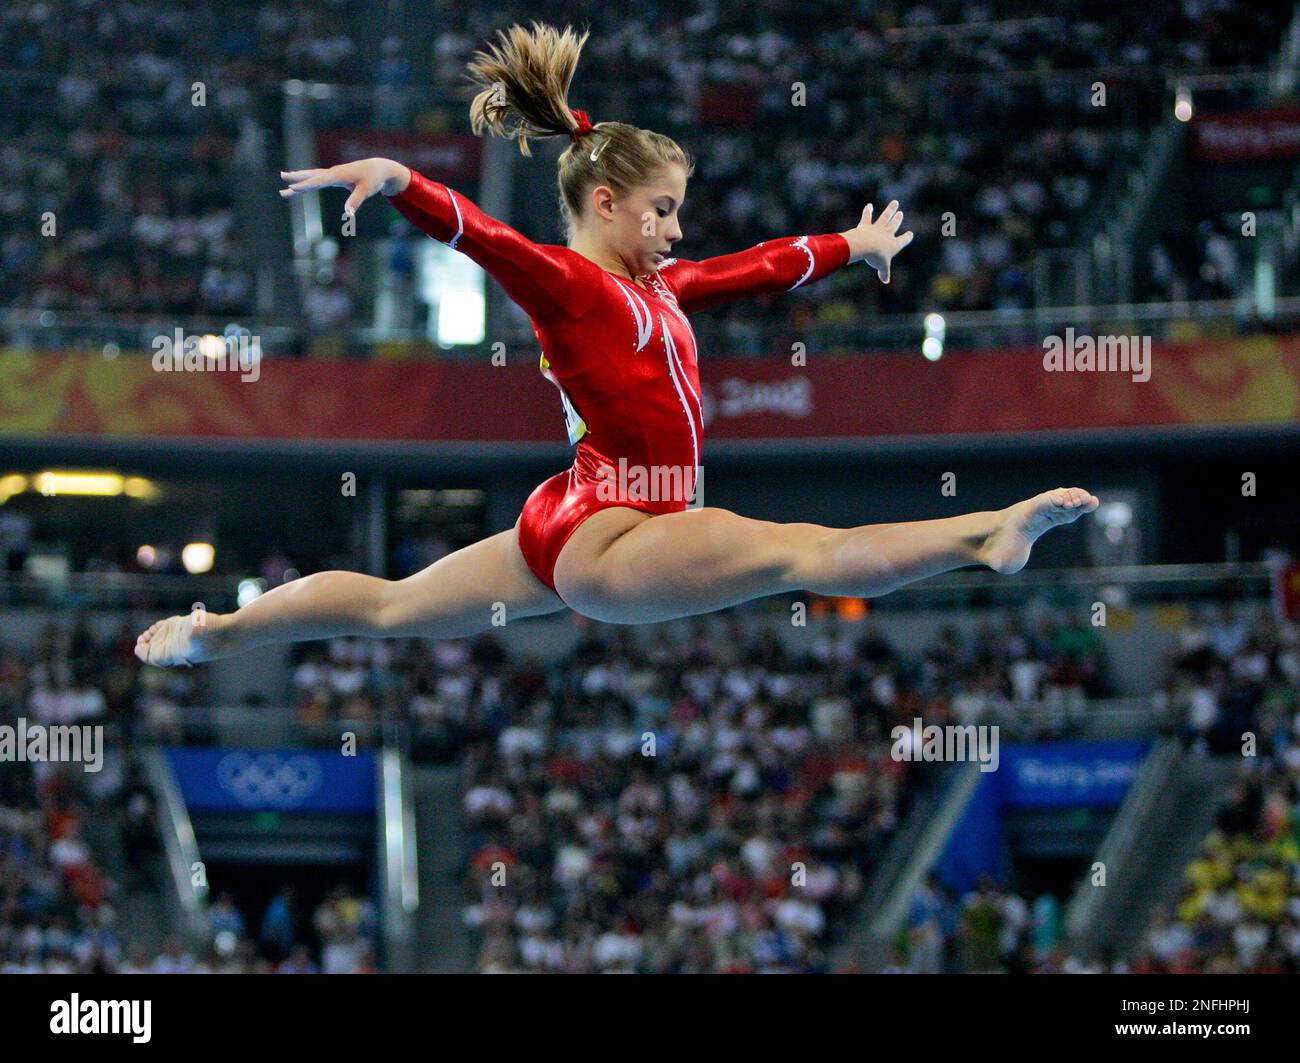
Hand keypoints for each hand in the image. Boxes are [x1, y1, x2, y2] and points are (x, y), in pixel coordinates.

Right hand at [279, 158, 411, 215]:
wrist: (379, 168)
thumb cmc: (373, 179)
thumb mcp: (366, 191)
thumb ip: (356, 201)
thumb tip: (348, 213)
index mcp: (338, 175)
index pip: (319, 181)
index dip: (306, 186)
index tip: (293, 189)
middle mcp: (333, 172)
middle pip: (311, 176)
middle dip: (296, 179)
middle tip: (281, 180)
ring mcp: (333, 173)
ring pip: (312, 175)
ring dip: (298, 177)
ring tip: (284, 178)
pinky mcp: (336, 176)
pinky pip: (318, 178)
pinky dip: (308, 179)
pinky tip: (301, 182)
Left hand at [840, 200, 913, 283]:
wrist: (865, 246)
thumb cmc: (876, 257)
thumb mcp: (882, 267)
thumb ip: (885, 273)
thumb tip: (886, 281)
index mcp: (894, 244)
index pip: (903, 240)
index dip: (907, 238)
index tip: (910, 234)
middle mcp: (887, 234)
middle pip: (894, 225)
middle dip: (897, 220)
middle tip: (900, 213)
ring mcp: (877, 228)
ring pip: (885, 217)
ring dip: (890, 210)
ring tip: (895, 203)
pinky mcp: (866, 225)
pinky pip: (867, 217)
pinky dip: (868, 211)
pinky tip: (869, 205)